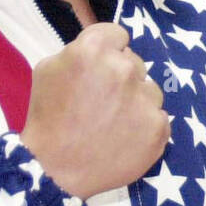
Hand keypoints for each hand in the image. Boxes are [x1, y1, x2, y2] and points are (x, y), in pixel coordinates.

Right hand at [22, 22, 167, 199]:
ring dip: (136, 101)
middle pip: (135, 63)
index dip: (109, 51)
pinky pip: (158, 116)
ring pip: (149, 90)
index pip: (118, 35)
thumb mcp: (47, 69)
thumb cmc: (47, 118)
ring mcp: (144, 98)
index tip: (100, 70)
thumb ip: (79, 50)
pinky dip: (145, 126)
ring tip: (113, 123)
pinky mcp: (158, 126)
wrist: (55, 169)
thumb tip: (106, 49)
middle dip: (121, 77)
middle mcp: (124, 68)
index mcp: (94, 49)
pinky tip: (125, 137)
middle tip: (102, 102)